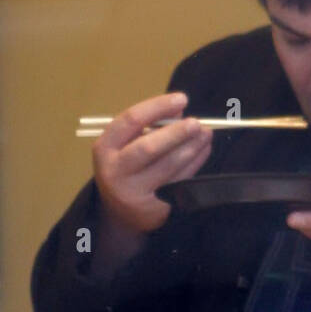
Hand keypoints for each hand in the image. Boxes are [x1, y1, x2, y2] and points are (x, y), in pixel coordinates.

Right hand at [92, 91, 213, 233]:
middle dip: (176, 133)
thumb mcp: (127, 145)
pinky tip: (203, 150)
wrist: (121, 213)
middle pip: (148, 147)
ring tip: (205, 134)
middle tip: (196, 122)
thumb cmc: (126, 168)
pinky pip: (179, 181)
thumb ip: (149, 126)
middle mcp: (115, 171)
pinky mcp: (153, 208)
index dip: (158, 107)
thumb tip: (179, 110)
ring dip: (191, 147)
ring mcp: (133, 193)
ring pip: (168, 166)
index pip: (131, 121)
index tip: (181, 99)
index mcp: (105, 148)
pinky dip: (195, 163)